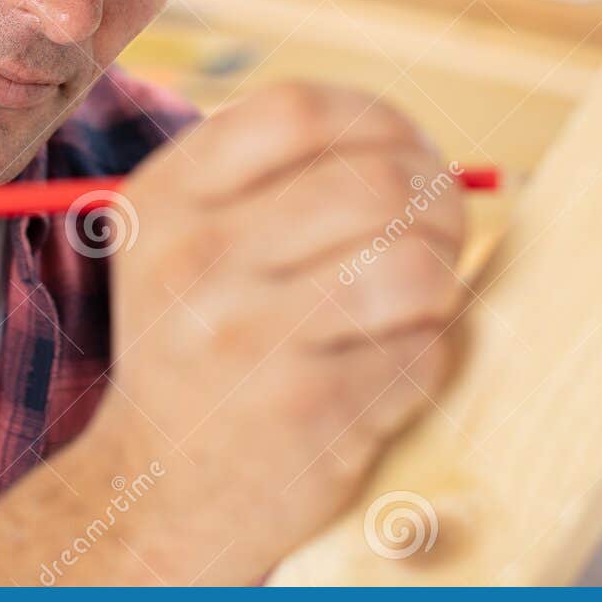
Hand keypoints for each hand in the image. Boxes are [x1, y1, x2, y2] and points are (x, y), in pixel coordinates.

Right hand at [86, 82, 467, 583]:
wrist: (158, 491)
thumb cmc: (199, 343)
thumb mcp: (185, 240)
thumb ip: (269, 177)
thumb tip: (409, 141)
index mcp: (166, 201)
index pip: (297, 111)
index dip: (377, 119)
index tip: (406, 148)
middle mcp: (198, 263)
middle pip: (374, 183)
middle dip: (437, 196)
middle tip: (443, 222)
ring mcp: (252, 342)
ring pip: (417, 266)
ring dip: (443, 276)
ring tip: (422, 292)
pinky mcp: (310, 413)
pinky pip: (424, 352)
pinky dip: (428, 353)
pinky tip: (388, 363)